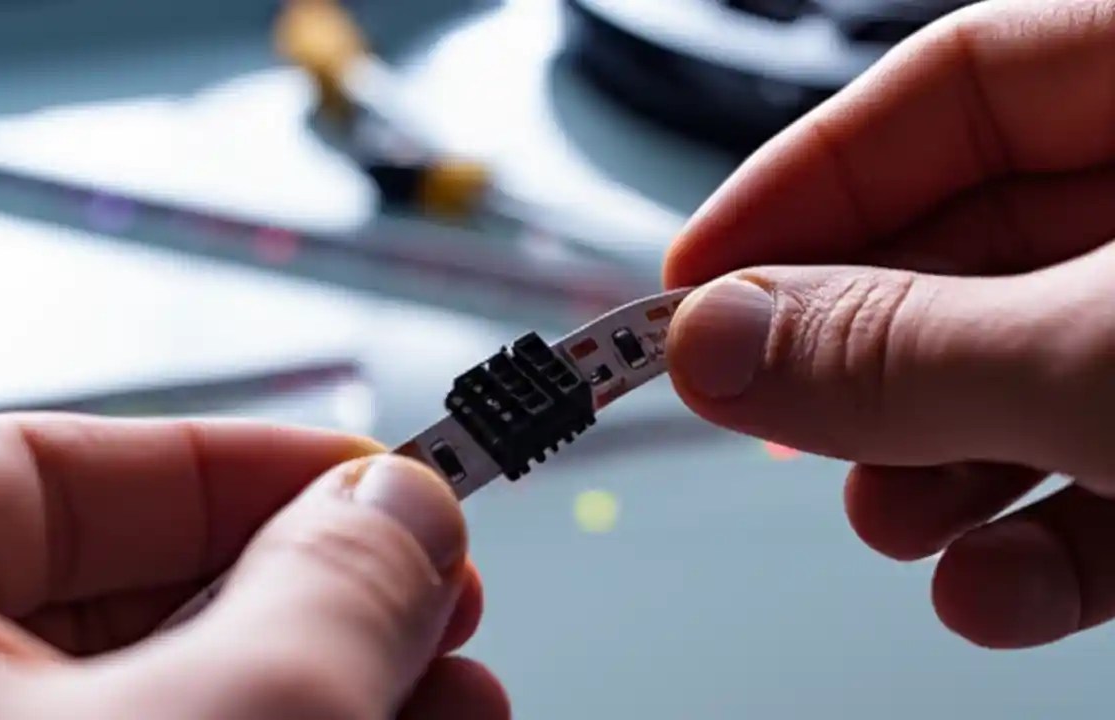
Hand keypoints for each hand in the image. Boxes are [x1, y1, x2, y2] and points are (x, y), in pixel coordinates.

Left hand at [0, 413, 506, 718]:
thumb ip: (321, 597)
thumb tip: (405, 505)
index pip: (58, 471)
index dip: (254, 468)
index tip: (391, 485)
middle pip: (124, 596)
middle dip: (318, 602)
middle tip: (443, 616)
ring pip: (149, 695)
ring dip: (320, 684)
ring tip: (455, 706)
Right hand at [663, 0, 1114, 649]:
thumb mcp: (1105, 354)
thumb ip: (899, 349)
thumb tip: (710, 341)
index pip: (955, 86)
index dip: (811, 177)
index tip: (699, 278)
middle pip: (975, 248)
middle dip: (862, 356)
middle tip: (767, 412)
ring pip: (1028, 380)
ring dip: (934, 470)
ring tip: (887, 522)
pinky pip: (1113, 482)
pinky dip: (1039, 550)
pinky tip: (990, 593)